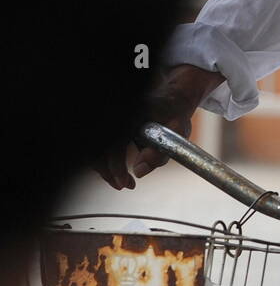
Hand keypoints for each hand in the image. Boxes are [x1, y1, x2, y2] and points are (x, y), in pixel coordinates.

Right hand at [92, 66, 216, 190]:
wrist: (170, 99)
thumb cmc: (174, 115)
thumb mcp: (177, 132)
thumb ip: (160, 152)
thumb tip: (138, 171)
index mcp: (131, 114)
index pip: (114, 144)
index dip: (116, 166)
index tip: (124, 182)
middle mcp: (118, 117)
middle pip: (99, 150)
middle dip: (108, 171)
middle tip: (123, 185)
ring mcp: (112, 122)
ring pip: (96, 152)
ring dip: (105, 169)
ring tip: (125, 182)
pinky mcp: (111, 130)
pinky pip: (99, 150)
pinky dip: (106, 163)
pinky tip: (120, 174)